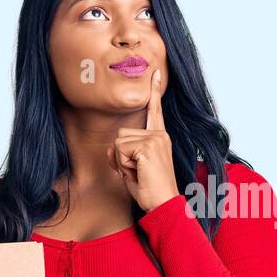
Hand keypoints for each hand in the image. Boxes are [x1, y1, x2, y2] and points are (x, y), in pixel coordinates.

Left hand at [108, 68, 179, 212]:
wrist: (163, 204)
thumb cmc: (150, 190)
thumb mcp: (133, 169)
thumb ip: (124, 155)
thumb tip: (112, 148)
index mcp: (160, 137)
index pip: (155, 110)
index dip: (154, 90)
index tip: (156, 71)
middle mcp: (160, 135)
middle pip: (121, 134)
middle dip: (121, 156)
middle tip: (137, 172)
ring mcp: (155, 139)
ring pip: (119, 142)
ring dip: (122, 162)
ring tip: (139, 173)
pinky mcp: (148, 147)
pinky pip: (120, 151)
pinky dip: (123, 166)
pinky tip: (139, 173)